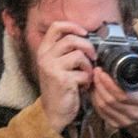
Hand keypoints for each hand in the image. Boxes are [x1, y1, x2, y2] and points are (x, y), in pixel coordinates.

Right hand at [26, 18, 92, 132]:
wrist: (53, 111)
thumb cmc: (60, 88)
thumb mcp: (58, 66)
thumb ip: (66, 52)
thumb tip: (86, 39)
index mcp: (44, 50)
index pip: (56, 27)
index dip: (72, 26)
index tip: (84, 32)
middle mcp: (45, 57)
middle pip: (71, 39)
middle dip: (88, 47)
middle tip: (93, 57)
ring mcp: (52, 67)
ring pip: (79, 55)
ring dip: (88, 66)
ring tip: (86, 75)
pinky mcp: (62, 79)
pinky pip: (83, 73)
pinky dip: (88, 80)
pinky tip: (83, 86)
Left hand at [97, 56, 137, 137]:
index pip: (123, 95)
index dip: (109, 83)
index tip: (102, 71)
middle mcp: (135, 113)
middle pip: (110, 100)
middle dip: (99, 84)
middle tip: (95, 73)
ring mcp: (125, 120)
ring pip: (103, 106)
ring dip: (96, 91)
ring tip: (94, 80)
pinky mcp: (116, 123)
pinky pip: (101, 112)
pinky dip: (95, 100)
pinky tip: (95, 91)